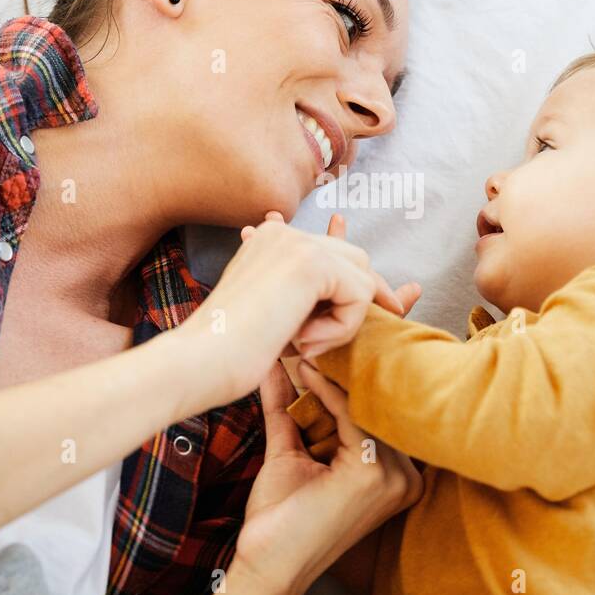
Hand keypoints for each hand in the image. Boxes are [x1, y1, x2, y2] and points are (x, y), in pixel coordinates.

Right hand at [180, 211, 400, 399]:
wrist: (197, 362)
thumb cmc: (230, 355)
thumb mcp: (280, 320)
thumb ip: (314, 303)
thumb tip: (378, 296)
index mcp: (270, 240)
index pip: (333, 251)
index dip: (361, 282)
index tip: (397, 303)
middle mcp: (284, 232)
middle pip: (356, 258)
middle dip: (371, 294)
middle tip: (370, 326)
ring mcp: (297, 243)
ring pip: (360, 277)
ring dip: (345, 320)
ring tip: (305, 344)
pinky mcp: (311, 264)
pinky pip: (359, 296)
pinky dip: (342, 328)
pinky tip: (302, 342)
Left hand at [227, 358, 422, 594]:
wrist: (267, 566)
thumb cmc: (281, 520)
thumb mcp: (290, 452)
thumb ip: (290, 409)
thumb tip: (280, 365)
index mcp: (397, 474)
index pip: (381, 410)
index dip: (363, 370)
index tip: (341, 335)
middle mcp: (406, 476)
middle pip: (380, 403)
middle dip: (359, 360)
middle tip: (336, 325)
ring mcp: (394, 477)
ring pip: (368, 404)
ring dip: (337, 369)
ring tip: (313, 338)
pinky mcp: (372, 474)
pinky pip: (350, 415)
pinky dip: (324, 388)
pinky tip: (303, 367)